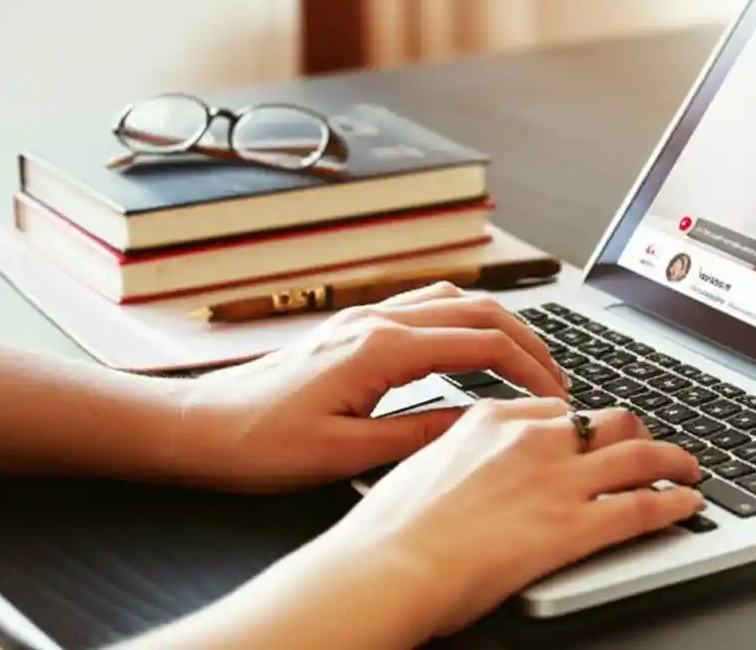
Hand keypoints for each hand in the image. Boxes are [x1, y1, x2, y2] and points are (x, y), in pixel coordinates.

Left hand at [177, 282, 568, 492]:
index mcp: (381, 349)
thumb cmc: (261, 445)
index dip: (530, 369)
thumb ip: (422, 433)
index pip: (482, 345)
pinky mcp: (353, 328)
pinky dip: (464, 320)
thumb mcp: (348, 455)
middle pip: (479, 311)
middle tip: (556, 380)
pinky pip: (425, 305)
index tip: (557, 398)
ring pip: (455, 300)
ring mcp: (364, 318)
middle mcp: (376, 322)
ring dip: (499, 325)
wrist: (199, 427)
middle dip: (529, 342)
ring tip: (526, 361)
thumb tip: (481, 423)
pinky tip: (470, 346)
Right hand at [328, 398, 705, 641]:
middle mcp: (533, 440)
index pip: (557, 409)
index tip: (593, 436)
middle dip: (636, 432)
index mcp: (492, 420)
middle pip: (608, 420)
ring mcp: (558, 481)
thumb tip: (472, 462)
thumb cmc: (390, 529)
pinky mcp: (576, 526)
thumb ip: (460, 454)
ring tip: (689, 468)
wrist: (388, 565)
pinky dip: (675, 501)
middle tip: (648, 446)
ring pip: (641, 454)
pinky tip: (688, 504)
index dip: (585, 424)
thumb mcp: (421, 466)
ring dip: (674, 459)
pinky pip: (644, 504)